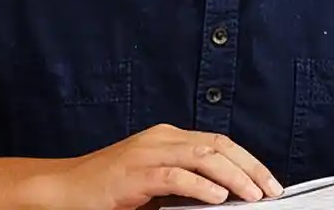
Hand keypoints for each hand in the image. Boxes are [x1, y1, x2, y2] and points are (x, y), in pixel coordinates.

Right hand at [22, 123, 283, 209]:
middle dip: (250, 167)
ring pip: (203, 157)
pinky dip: (200, 185)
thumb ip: (188, 182)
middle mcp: (162, 139)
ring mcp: (147, 153)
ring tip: (253, 194)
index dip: (249, 161)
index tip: (270, 181)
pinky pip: (175, 176)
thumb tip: (226, 195)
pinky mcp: (134, 173)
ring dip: (233, 177)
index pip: (220, 143)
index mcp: (169, 138)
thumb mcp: (156, 183)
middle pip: (219, 146)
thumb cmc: (108, 191)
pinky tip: (218, 197)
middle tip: (271, 189)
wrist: (62, 190)